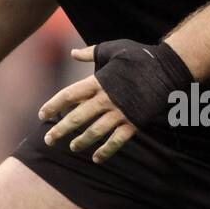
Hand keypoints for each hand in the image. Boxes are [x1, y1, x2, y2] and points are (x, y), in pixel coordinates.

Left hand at [38, 45, 136, 163]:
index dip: (53, 105)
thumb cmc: (139, 55)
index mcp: (98, 81)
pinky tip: (97, 158)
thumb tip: (73, 53)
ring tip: (72, 147)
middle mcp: (106, 99)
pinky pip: (117, 140)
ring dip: (81, 142)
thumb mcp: (113, 49)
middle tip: (49, 139)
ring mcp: (120, 112)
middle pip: (77, 118)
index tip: (42, 115)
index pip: (68, 95)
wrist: (167, 67)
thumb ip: (91, 53)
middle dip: (60, 130)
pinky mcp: (134, 122)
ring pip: (95, 132)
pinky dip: (106, 151)